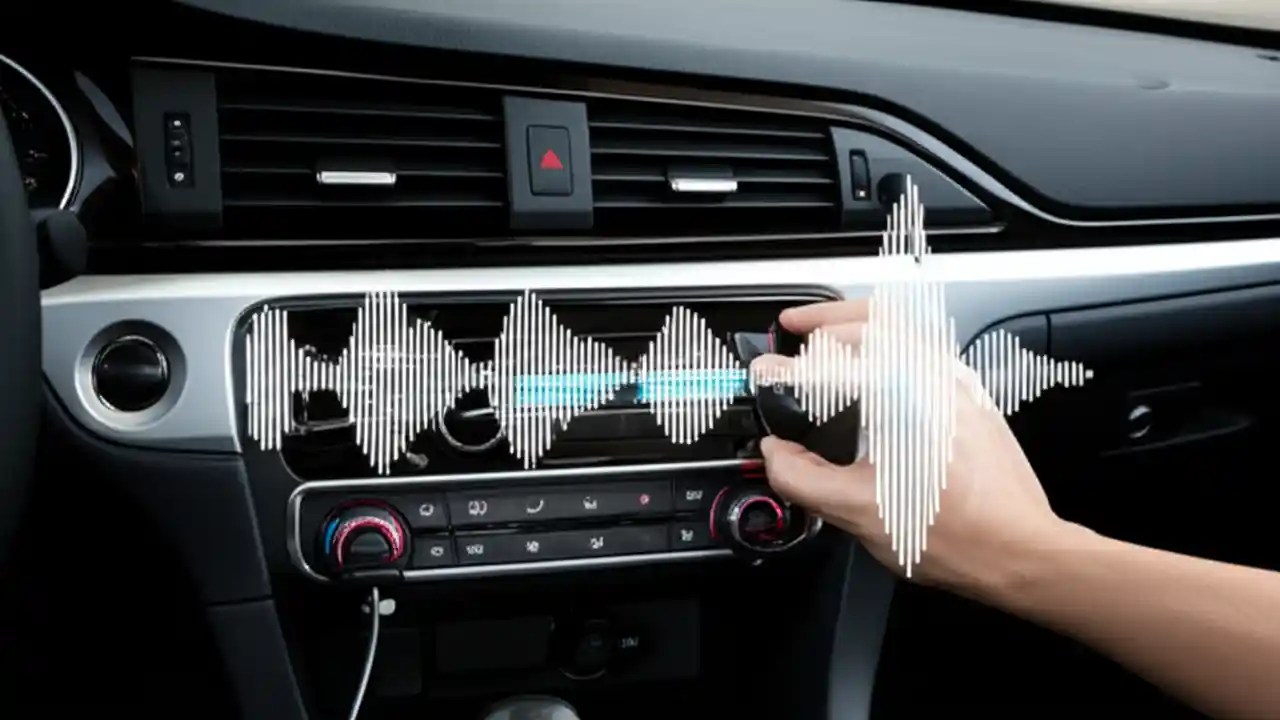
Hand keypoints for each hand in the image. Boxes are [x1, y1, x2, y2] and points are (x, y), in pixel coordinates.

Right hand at [755, 299, 1080, 597]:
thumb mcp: (858, 512)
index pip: (830, 361)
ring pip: (903, 326)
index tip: (764, 375)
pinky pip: (922, 349)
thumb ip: (801, 477)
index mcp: (904, 392)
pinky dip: (887, 344)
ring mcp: (958, 383)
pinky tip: (872, 370)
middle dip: (823, 321)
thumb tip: (776, 453)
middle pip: (871, 317)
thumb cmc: (959, 536)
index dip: (785, 367)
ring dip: (859, 324)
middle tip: (791, 330)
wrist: (1021, 552)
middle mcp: (935, 374)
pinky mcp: (970, 398)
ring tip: (826, 339)